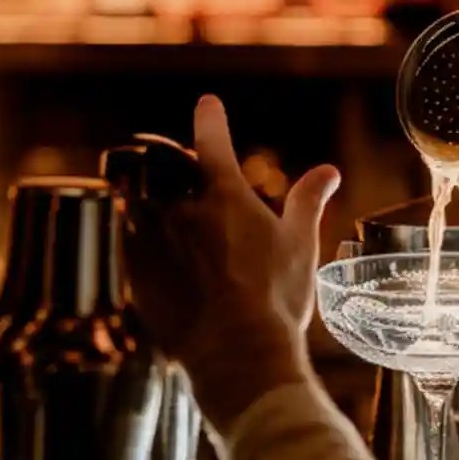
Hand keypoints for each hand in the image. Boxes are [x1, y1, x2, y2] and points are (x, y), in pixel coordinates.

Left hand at [123, 95, 340, 430]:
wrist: (236, 354)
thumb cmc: (275, 298)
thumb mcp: (300, 244)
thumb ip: (308, 200)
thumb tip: (329, 171)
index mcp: (223, 194)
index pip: (212, 139)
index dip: (210, 118)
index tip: (208, 105)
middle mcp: (180, 208)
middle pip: (165, 168)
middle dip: (173, 166)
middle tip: (183, 176)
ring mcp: (150, 239)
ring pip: (138, 201)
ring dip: (149, 200)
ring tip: (160, 213)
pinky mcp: (132, 273)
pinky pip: (129, 242)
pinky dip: (142, 240)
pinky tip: (158, 259)